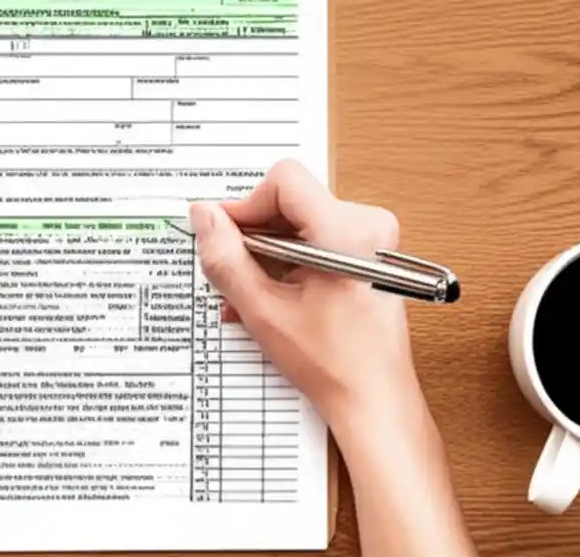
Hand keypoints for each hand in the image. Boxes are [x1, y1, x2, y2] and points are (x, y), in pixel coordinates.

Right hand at [190, 160, 475, 556]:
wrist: (375, 398)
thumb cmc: (333, 364)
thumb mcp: (263, 311)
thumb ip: (226, 259)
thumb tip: (204, 217)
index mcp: (347, 233)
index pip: (284, 181)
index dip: (245, 205)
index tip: (223, 235)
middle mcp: (368, 225)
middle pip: (291, 199)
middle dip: (255, 234)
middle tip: (235, 272)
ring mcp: (373, 238)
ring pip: (300, 218)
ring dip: (268, 250)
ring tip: (252, 292)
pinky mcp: (370, 251)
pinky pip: (316, 234)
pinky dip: (288, 258)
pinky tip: (272, 293)